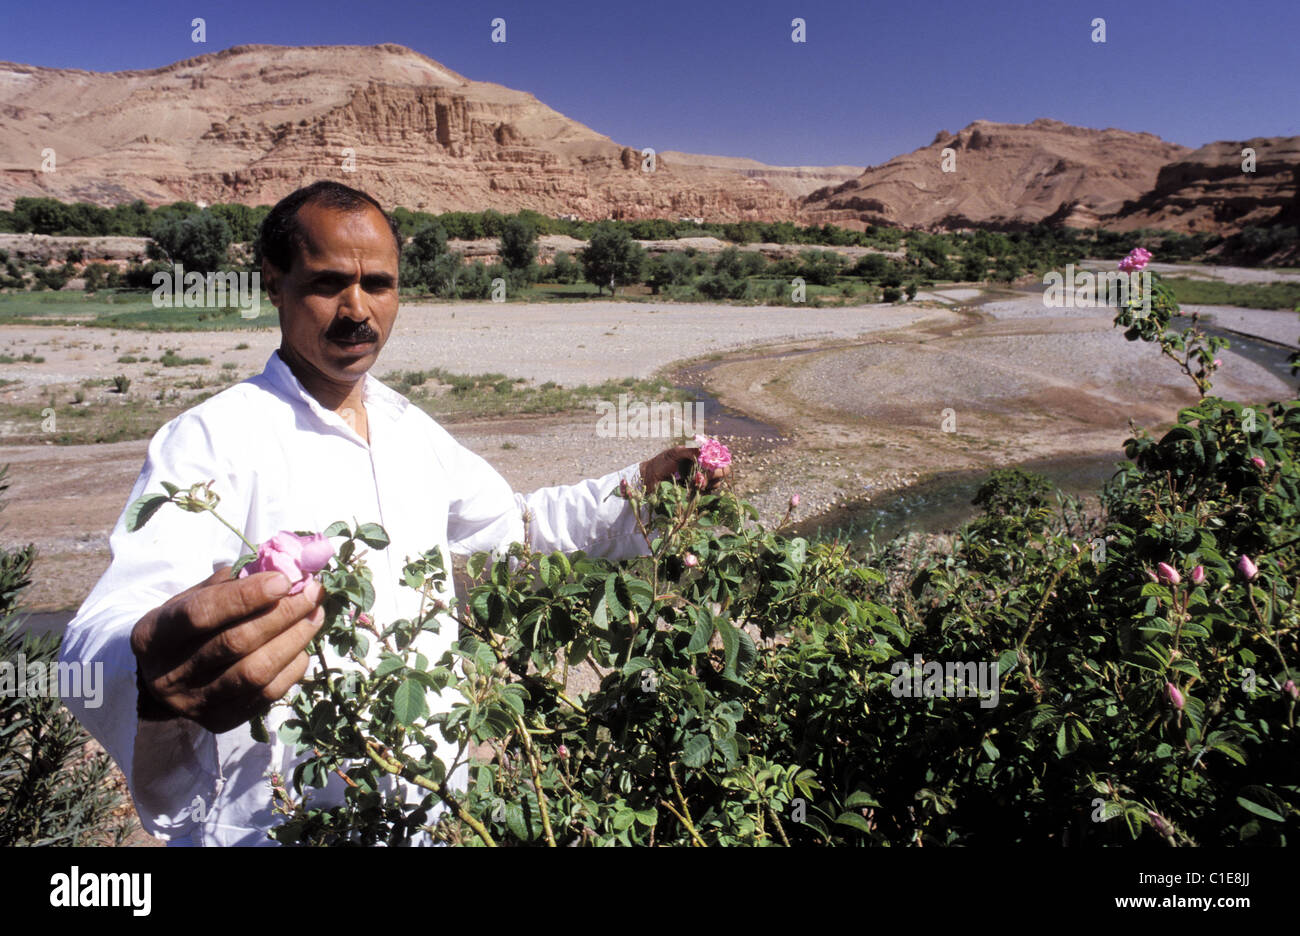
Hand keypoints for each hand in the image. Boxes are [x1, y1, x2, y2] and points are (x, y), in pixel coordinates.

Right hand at [130, 566, 326, 733]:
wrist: (164, 678)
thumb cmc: (186, 627)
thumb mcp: (192, 598)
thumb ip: (230, 583)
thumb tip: (282, 569)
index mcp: (154, 635)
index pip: (202, 613)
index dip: (246, 596)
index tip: (284, 580)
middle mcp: (169, 674)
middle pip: (235, 643)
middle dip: (282, 614)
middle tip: (312, 592)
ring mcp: (194, 703)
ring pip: (256, 673)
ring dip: (295, 640)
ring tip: (316, 615)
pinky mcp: (219, 722)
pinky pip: (267, 696)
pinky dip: (292, 668)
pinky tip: (302, 647)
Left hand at [639, 444, 730, 493]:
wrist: (650, 478)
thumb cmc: (662, 462)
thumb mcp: (675, 453)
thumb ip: (690, 451)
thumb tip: (705, 452)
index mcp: (701, 455)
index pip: (720, 456)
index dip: (719, 462)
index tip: (710, 466)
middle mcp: (704, 466)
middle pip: (724, 470)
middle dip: (716, 474)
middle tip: (703, 477)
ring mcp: (702, 479)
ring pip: (717, 483)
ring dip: (708, 483)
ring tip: (693, 482)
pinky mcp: (697, 491)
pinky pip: (708, 493)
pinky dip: (703, 491)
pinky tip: (692, 489)